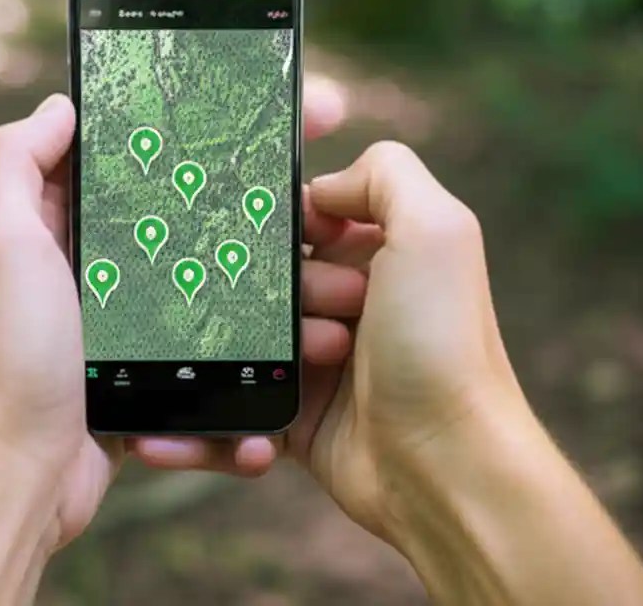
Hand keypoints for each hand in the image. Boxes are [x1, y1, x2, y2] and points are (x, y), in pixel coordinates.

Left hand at [0, 84, 352, 545]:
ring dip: (280, 292)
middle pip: (196, 217)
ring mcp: (126, 323)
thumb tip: (63, 105)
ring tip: (337, 296)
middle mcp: (96, 266)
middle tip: (332, 206)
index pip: (147, 155)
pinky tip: (291, 365)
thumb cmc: (3, 358)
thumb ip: (16, 161)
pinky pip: (214, 357)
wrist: (11, 477)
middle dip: (267, 209)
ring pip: (217, 288)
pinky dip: (253, 361)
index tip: (280, 111)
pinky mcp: (147, 375)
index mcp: (62, 223)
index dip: (209, 128)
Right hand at [135, 141, 522, 535]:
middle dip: (266, 292)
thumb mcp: (436, 231)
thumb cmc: (443, 348)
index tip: (286, 245)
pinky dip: (208, 422)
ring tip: (308, 373)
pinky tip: (199, 430)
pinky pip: (231, 406)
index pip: (304, 213)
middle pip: (263, 272)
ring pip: (239, 336)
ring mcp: (317, 360)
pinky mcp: (293, 416)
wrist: (443, 467)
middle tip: (324, 323)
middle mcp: (349, 302)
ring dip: (245, 352)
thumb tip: (320, 186)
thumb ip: (385, 175)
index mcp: (381, 252)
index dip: (284, 223)